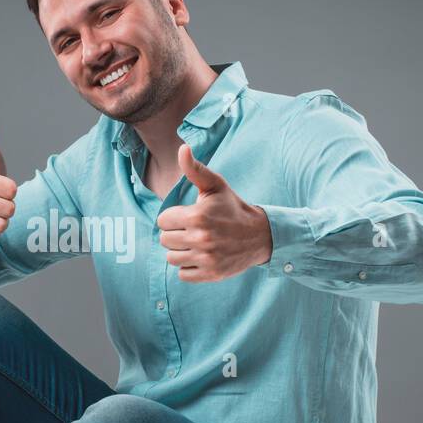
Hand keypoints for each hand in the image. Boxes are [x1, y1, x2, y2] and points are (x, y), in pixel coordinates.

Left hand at [156, 143, 272, 281]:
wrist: (260, 235)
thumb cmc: (232, 207)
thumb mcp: (215, 185)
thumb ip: (195, 169)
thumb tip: (182, 148)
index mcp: (197, 216)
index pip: (163, 221)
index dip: (173, 218)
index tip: (187, 216)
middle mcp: (201, 238)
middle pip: (165, 240)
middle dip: (175, 234)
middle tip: (191, 230)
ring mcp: (206, 258)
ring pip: (172, 258)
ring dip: (180, 251)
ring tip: (195, 243)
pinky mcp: (211, 274)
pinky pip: (183, 274)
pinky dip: (188, 267)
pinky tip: (200, 256)